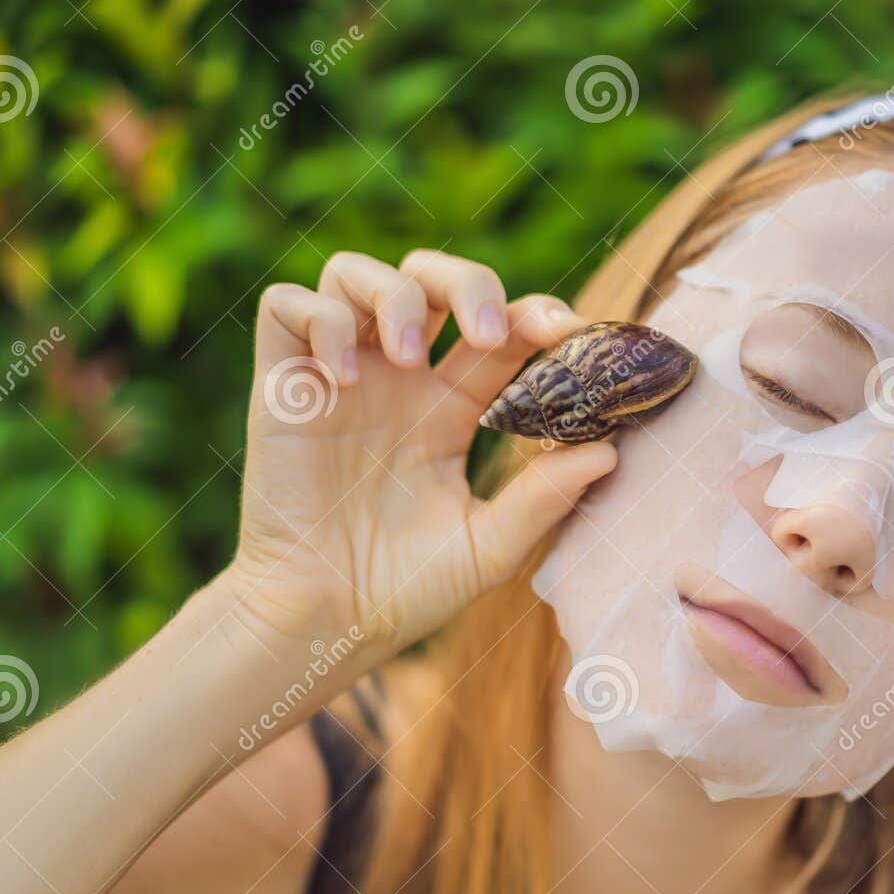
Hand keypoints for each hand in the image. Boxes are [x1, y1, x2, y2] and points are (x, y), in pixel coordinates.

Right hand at [221, 248, 615, 651]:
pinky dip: (322, 320)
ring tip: (407, 358)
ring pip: (356, 272)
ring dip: (395, 294)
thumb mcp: (488, 546)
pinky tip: (343, 378)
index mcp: (451, 410)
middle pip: (432, 277)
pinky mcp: (283, 386)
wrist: (326, 621)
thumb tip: (611, 451)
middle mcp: (397, 381)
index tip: (566, 333)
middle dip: (468, 282)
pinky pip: (288, 306)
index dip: (534, 315)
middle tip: (486, 332)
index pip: (499, 330)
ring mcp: (339, 377)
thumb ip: (543, 498)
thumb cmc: (406, 591)